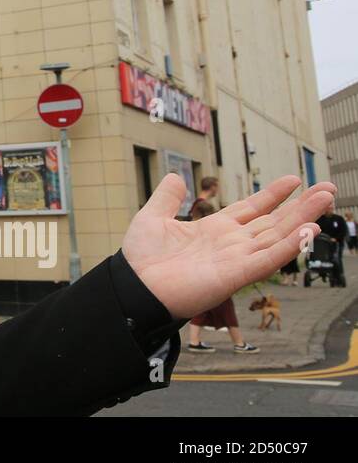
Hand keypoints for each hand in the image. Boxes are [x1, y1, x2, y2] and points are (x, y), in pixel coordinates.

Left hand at [122, 173, 336, 318]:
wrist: (134, 286)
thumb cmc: (141, 259)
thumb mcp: (153, 217)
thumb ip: (167, 198)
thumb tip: (174, 176)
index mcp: (214, 230)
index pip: (251, 209)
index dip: (272, 195)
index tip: (294, 179)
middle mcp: (231, 244)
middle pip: (273, 222)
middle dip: (300, 206)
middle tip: (327, 189)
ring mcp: (236, 259)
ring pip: (278, 237)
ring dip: (303, 220)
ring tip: (325, 201)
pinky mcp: (236, 275)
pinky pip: (268, 259)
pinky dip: (289, 247)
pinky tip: (308, 231)